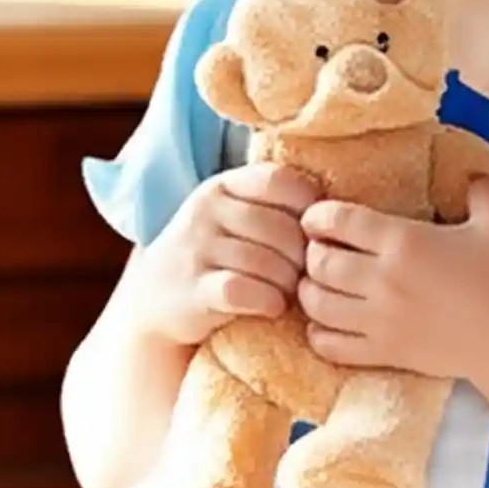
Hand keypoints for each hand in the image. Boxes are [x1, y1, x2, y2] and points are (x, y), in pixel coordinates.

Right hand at [127, 163, 320, 344]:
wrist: (155, 299)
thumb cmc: (215, 255)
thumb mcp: (233, 216)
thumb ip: (272, 203)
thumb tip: (333, 206)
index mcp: (223, 186)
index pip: (279, 181)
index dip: (307, 207)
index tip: (313, 233)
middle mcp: (207, 211)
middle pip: (280, 228)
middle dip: (302, 256)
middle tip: (306, 275)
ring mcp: (197, 249)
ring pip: (267, 262)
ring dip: (289, 283)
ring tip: (290, 292)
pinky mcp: (195, 289)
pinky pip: (246, 291)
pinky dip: (268, 301)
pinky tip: (272, 307)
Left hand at [298, 177, 488, 379]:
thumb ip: (483, 189)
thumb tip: (470, 172)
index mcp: (404, 242)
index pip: (338, 221)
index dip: (317, 216)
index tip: (317, 218)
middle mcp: (384, 280)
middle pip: (319, 262)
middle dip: (310, 252)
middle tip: (318, 249)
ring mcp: (380, 321)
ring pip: (316, 303)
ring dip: (309, 290)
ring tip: (318, 283)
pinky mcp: (383, 353)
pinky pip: (329, 344)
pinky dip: (317, 332)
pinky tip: (326, 322)